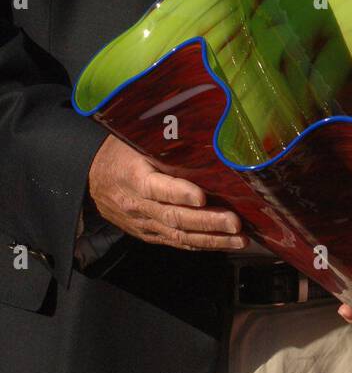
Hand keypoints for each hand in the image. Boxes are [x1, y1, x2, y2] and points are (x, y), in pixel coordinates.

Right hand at [87, 133, 249, 250]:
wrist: (92, 179)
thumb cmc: (121, 152)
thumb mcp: (135, 140)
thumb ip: (163, 142)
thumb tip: (201, 128)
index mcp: (133, 177)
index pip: (156, 187)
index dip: (179, 193)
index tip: (201, 197)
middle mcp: (138, 204)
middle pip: (173, 217)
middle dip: (207, 222)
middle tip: (235, 222)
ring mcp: (143, 223)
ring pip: (178, 235)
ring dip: (211, 239)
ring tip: (239, 239)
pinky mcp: (148, 234)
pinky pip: (176, 242)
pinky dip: (200, 245)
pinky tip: (223, 243)